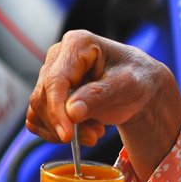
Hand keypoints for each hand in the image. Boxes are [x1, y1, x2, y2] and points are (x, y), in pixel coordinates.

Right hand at [27, 30, 180, 181]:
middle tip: (94, 137)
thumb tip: (71, 111)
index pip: (56, 80)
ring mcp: (51, 75)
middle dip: (65, 124)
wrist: (142, 86)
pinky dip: (57, 132)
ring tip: (95, 132)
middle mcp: (59, 57)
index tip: (67, 135)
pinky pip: (38, 119)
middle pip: (43, 97)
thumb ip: (100, 95)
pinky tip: (85, 130)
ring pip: (38, 110)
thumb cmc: (139, 77)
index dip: (57, 110)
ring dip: (63, 130)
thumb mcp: (128, 85)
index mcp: (77, 44)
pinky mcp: (50, 94)